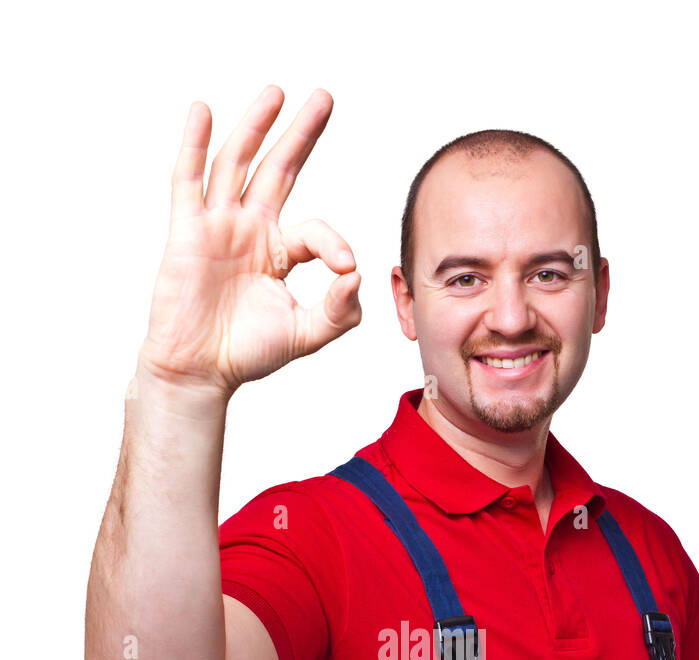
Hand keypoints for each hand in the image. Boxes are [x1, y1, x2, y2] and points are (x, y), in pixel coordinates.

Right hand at [139, 86, 360, 395]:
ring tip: (276, 92)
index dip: (334, 243)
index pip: (314, 230)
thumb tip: (357, 275)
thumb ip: (340, 311)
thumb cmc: (246, 354)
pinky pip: (188, 180)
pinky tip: (202, 112)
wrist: (199, 371)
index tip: (345, 268)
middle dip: (301, 134)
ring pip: (237, 165)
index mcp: (278, 252)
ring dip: (256, 127)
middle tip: (324, 98)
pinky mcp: (186, 231)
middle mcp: (249, 230)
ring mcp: (217, 226)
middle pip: (278, 170)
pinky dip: (194, 145)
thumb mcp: (306, 334)